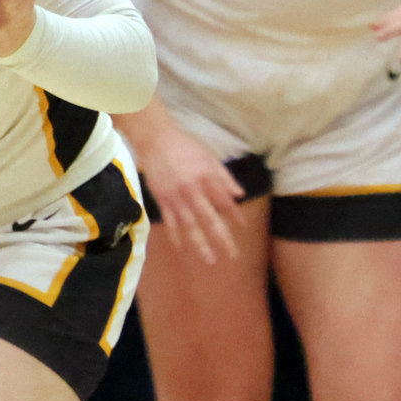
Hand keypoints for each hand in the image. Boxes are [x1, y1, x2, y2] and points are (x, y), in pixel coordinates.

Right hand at [127, 116, 243, 263]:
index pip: (225, 202)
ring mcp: (176, 198)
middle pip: (210, 219)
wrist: (156, 141)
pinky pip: (171, 223)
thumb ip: (224, 177)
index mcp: (207, 178)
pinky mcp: (162, 201)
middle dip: (222, 239)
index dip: (235, 216)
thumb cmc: (186, 146)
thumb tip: (239, 195)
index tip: (244, 229)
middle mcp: (193, 191)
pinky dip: (176, 237)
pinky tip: (183, 250)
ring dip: (200, 245)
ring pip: (190, 226)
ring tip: (210, 260)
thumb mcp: (210, 157)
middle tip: (232, 256)